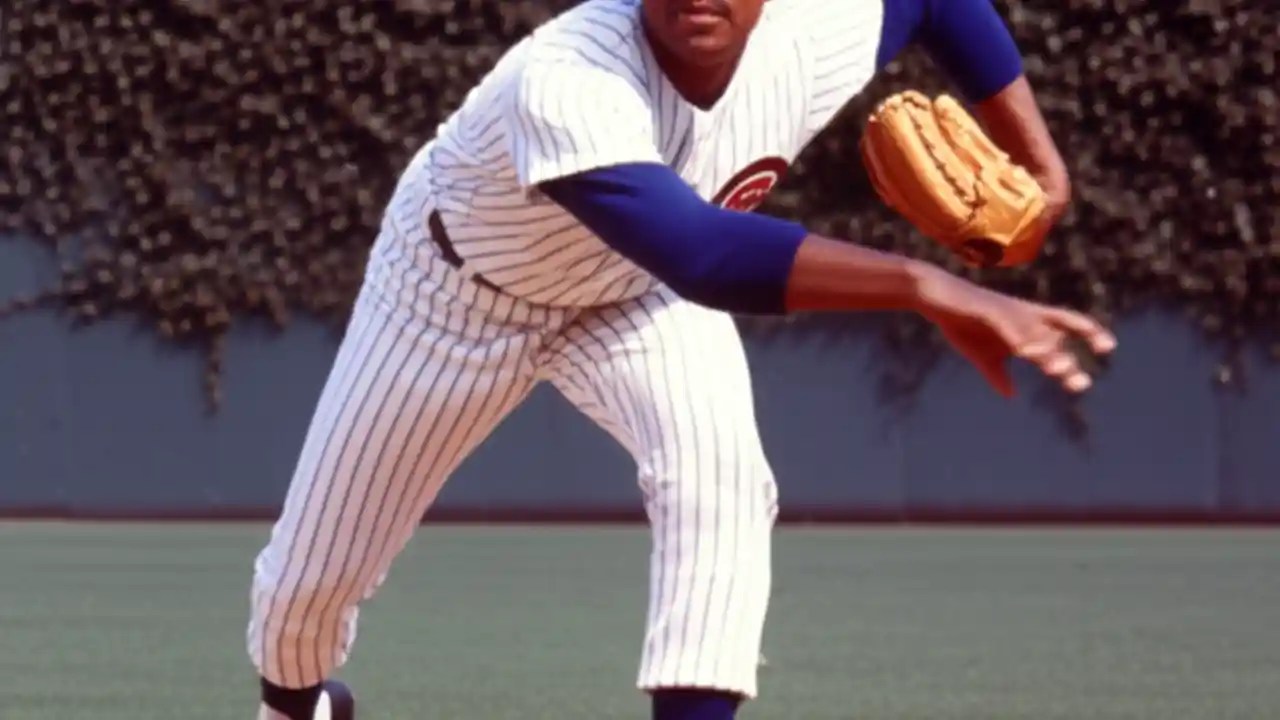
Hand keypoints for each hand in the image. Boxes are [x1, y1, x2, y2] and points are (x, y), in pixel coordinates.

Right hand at [912, 264, 1116, 396]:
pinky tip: (1027, 352)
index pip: (1065, 324)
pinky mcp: (988, 310)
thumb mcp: (981, 355)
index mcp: (1026, 321)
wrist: (934, 297)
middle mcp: (1023, 314)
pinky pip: (1008, 326)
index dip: (1088, 331)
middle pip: (1057, 331)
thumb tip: (1011, 395)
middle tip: (1083, 380)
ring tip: (1061, 370)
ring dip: (1047, 352)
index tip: (1108, 347)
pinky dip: (1019, 338)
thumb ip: (998, 374)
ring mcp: (1006, 311)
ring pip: (1034, 332)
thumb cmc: (961, 322)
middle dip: (1074, 349)